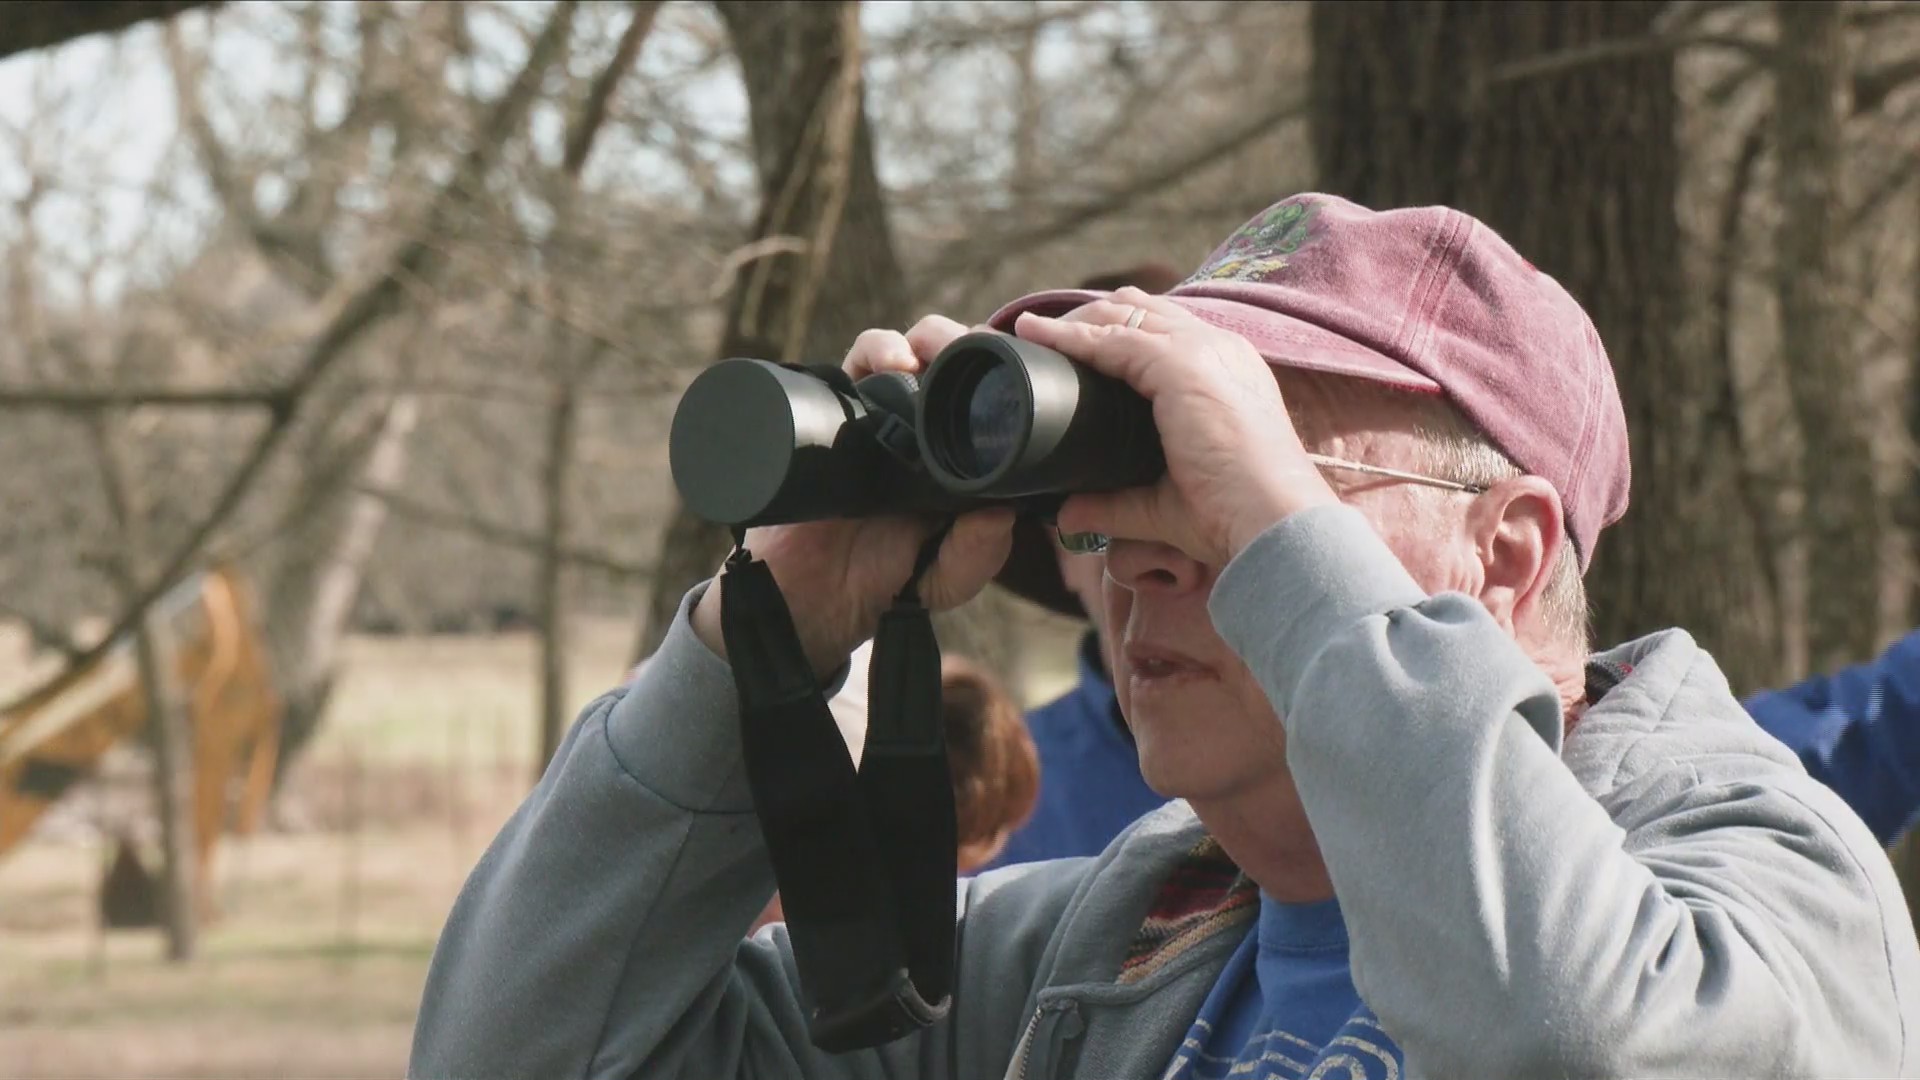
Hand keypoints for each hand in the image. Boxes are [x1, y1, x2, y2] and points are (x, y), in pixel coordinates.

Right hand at [690, 316, 1015, 677]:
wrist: (812, 599)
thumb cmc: (885, 586)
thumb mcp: (947, 579)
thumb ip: (977, 553)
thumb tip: (1002, 512)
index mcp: (958, 458)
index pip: (987, 400)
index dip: (1003, 374)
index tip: (1016, 369)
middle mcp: (920, 430)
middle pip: (950, 363)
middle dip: (965, 344)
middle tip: (974, 351)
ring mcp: (878, 419)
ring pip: (906, 351)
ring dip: (924, 338)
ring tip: (931, 355)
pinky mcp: (836, 413)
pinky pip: (855, 365)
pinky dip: (875, 349)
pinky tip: (892, 362)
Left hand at [1012, 287, 1339, 564]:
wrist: (1274, 525)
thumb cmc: (1231, 519)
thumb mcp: (1161, 505)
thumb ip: (1113, 505)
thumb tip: (1068, 515)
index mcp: (1226, 371)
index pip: (1163, 331)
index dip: (1112, 331)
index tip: (1066, 344)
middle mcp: (1219, 349)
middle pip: (1141, 310)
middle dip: (1087, 318)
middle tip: (1038, 337)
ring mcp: (1203, 352)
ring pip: (1124, 314)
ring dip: (1073, 320)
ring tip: (1028, 332)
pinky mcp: (1184, 366)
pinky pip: (1113, 339)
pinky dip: (1069, 336)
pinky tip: (1035, 337)